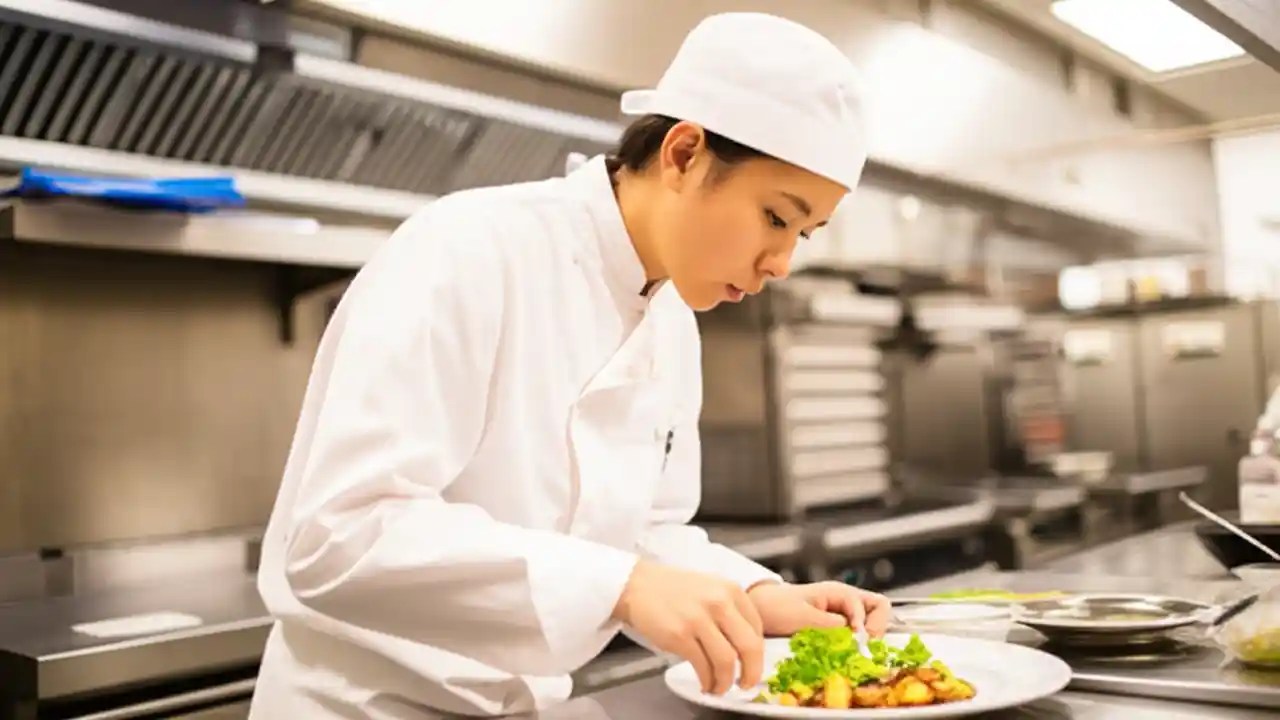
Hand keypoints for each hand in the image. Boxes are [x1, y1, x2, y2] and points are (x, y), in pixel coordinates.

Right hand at [613, 559, 764, 694]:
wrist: (638, 585)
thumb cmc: (674, 590)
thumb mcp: (711, 588)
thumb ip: (731, 611)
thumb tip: (746, 647)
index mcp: (731, 590)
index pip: (757, 629)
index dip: (758, 655)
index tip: (754, 666)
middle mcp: (719, 602)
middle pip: (749, 647)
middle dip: (752, 673)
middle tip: (746, 684)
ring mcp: (698, 619)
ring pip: (726, 661)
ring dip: (726, 682)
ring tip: (720, 687)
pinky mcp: (680, 635)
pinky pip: (702, 667)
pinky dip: (707, 681)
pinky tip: (705, 683)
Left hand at [746, 581, 890, 637]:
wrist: (756, 610)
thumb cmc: (774, 607)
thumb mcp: (803, 617)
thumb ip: (831, 626)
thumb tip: (855, 636)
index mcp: (839, 592)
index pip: (872, 605)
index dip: (867, 623)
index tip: (857, 640)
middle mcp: (844, 602)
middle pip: (878, 610)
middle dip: (875, 628)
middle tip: (861, 644)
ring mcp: (840, 614)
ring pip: (869, 623)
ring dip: (865, 637)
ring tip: (852, 649)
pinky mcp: (833, 629)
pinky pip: (853, 635)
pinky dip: (853, 644)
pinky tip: (842, 652)